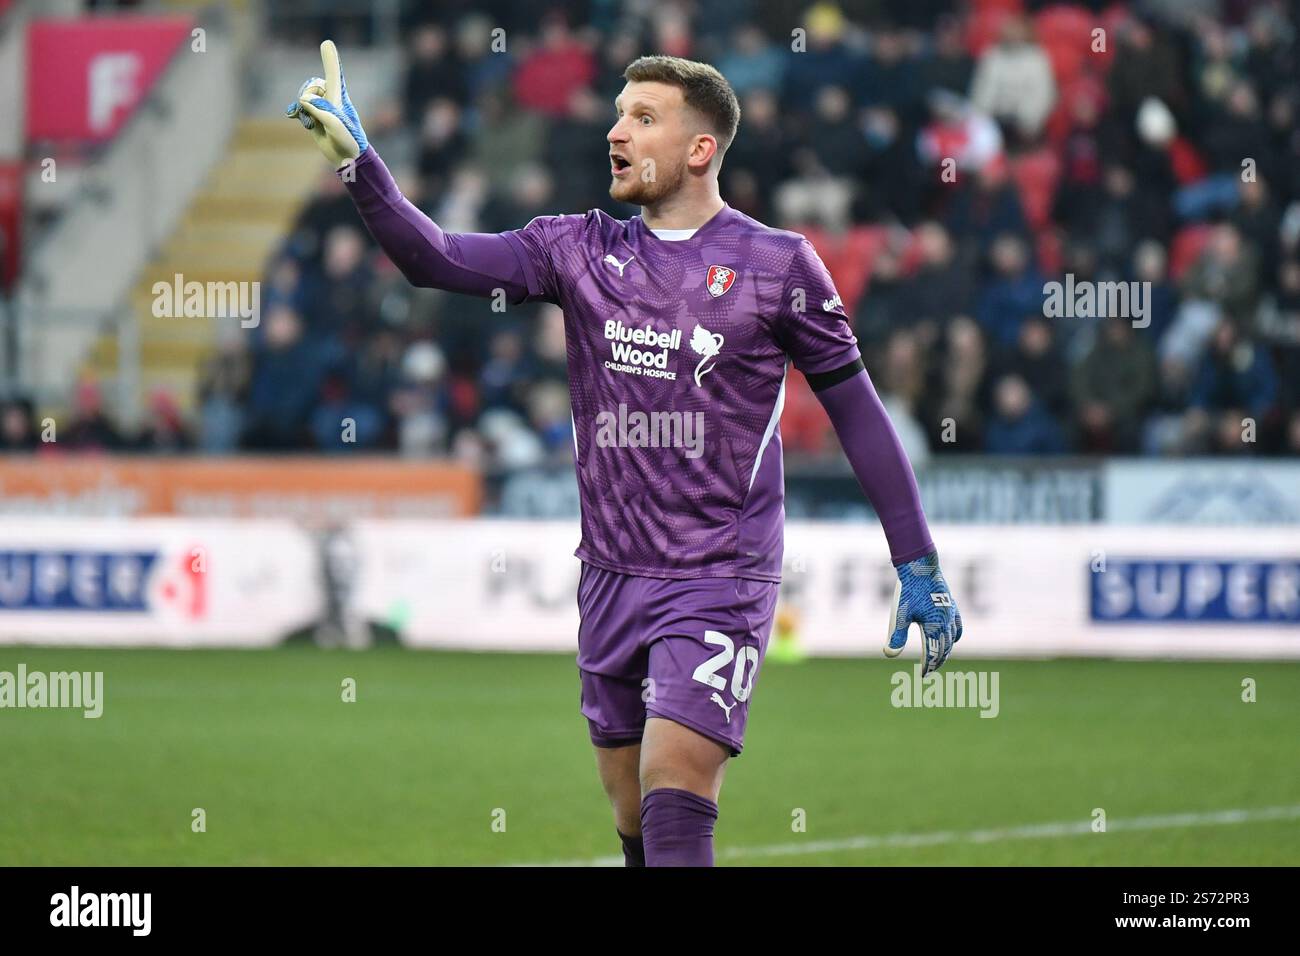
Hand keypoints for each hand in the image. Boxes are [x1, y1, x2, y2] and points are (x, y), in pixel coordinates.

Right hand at [285, 40, 367, 167]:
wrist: (347, 159)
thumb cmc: (348, 141)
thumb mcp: (335, 125)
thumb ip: (320, 109)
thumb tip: (304, 100)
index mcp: (339, 98)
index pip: (334, 76)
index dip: (330, 60)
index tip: (327, 43)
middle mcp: (330, 99)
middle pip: (313, 85)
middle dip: (310, 95)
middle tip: (320, 114)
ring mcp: (321, 107)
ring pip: (304, 96)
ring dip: (304, 109)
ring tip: (315, 124)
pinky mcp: (314, 117)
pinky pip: (299, 108)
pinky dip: (296, 112)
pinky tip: (297, 118)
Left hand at [882, 552, 962, 675]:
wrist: (921, 567)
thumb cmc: (909, 590)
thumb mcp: (899, 615)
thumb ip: (896, 636)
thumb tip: (889, 654)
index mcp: (934, 627)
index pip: (933, 654)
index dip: (928, 666)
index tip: (923, 676)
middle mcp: (946, 623)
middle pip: (944, 649)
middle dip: (937, 661)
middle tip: (930, 670)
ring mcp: (951, 614)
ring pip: (952, 639)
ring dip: (946, 650)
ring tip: (939, 658)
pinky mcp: (952, 606)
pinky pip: (958, 626)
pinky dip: (955, 636)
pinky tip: (952, 639)